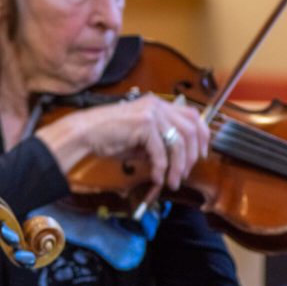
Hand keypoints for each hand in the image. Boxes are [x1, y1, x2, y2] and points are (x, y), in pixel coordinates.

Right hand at [36, 93, 209, 202]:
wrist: (84, 133)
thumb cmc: (107, 135)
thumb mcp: (140, 138)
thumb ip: (159, 143)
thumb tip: (177, 161)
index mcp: (157, 104)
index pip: (192, 116)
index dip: (202, 136)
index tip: (200, 154)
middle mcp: (157, 105)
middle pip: (192, 129)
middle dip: (192, 155)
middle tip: (185, 172)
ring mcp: (151, 113)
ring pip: (179, 143)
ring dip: (178, 166)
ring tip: (172, 180)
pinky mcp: (144, 124)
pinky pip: (161, 152)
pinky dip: (162, 168)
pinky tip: (157, 177)